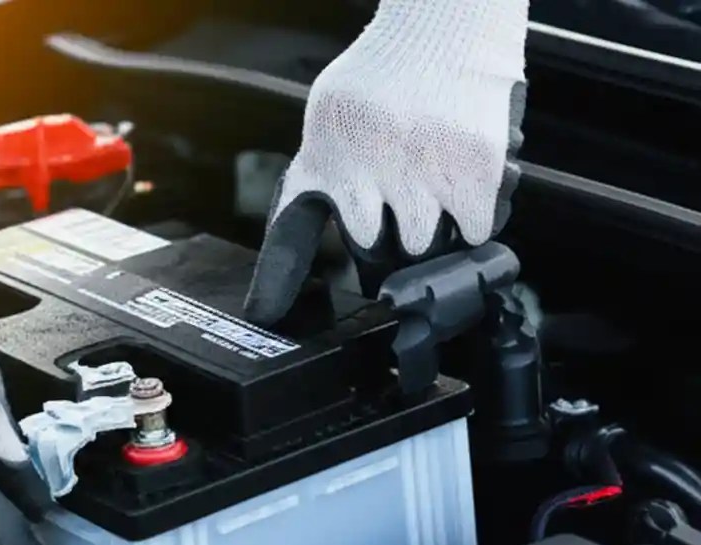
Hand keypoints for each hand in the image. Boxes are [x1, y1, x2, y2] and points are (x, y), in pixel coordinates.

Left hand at [245, 0, 529, 326]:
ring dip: (432, 228)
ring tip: (433, 182)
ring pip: (425, 246)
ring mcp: (421, 170)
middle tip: (401, 207)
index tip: (269, 313)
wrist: (448, 22)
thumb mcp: (335, 114)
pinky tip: (465, 180)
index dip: (279, 279)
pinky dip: (474, 216)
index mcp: (324, 152)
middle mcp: (367, 166)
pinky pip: (477, 230)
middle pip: (375, 251)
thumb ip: (330, 167)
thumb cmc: (389, 68)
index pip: (291, 230)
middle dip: (386, 242)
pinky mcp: (472, 169)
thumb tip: (345, 226)